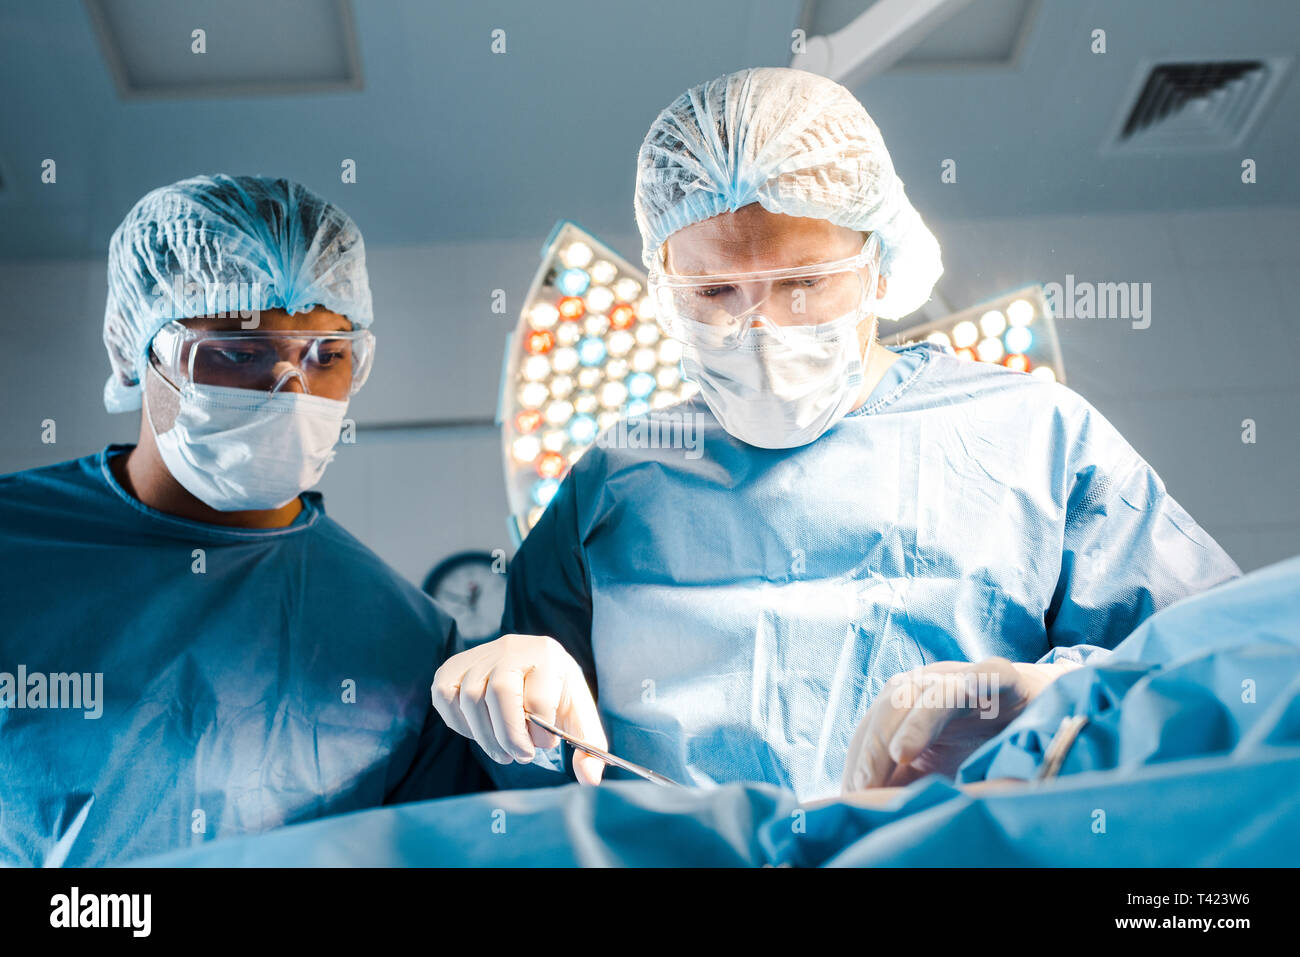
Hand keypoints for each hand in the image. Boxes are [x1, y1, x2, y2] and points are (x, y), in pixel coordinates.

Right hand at [432, 633, 606, 784]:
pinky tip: (480, 732)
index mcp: (547, 654)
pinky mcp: (453, 667)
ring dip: (485, 736)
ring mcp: (479, 655)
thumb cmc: (557, 696)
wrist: (534, 669)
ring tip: (503, 752)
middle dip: (508, 735)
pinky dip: (459, 723)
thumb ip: (590, 748)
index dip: (540, 732)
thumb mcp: (580, 718)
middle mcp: (511, 647)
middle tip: (521, 756)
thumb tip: (590, 779)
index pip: (538, 697)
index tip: (544, 744)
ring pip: (470, 696)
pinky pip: (444, 696)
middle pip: (498, 691)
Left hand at [841, 657, 1078, 791]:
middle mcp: (928, 685)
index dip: (859, 760)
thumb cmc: (982, 742)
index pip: (872, 729)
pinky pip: (979, 679)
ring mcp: (962, 677)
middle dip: (872, 749)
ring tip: (899, 755)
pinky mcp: (999, 675)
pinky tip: (955, 706)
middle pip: (889, 709)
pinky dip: (965, 690)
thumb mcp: (940, 769)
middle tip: (862, 788)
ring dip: (909, 725)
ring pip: (926, 694)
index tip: (849, 796)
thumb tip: (870, 810)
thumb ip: (906, 783)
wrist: (1041, 709)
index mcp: (906, 704)